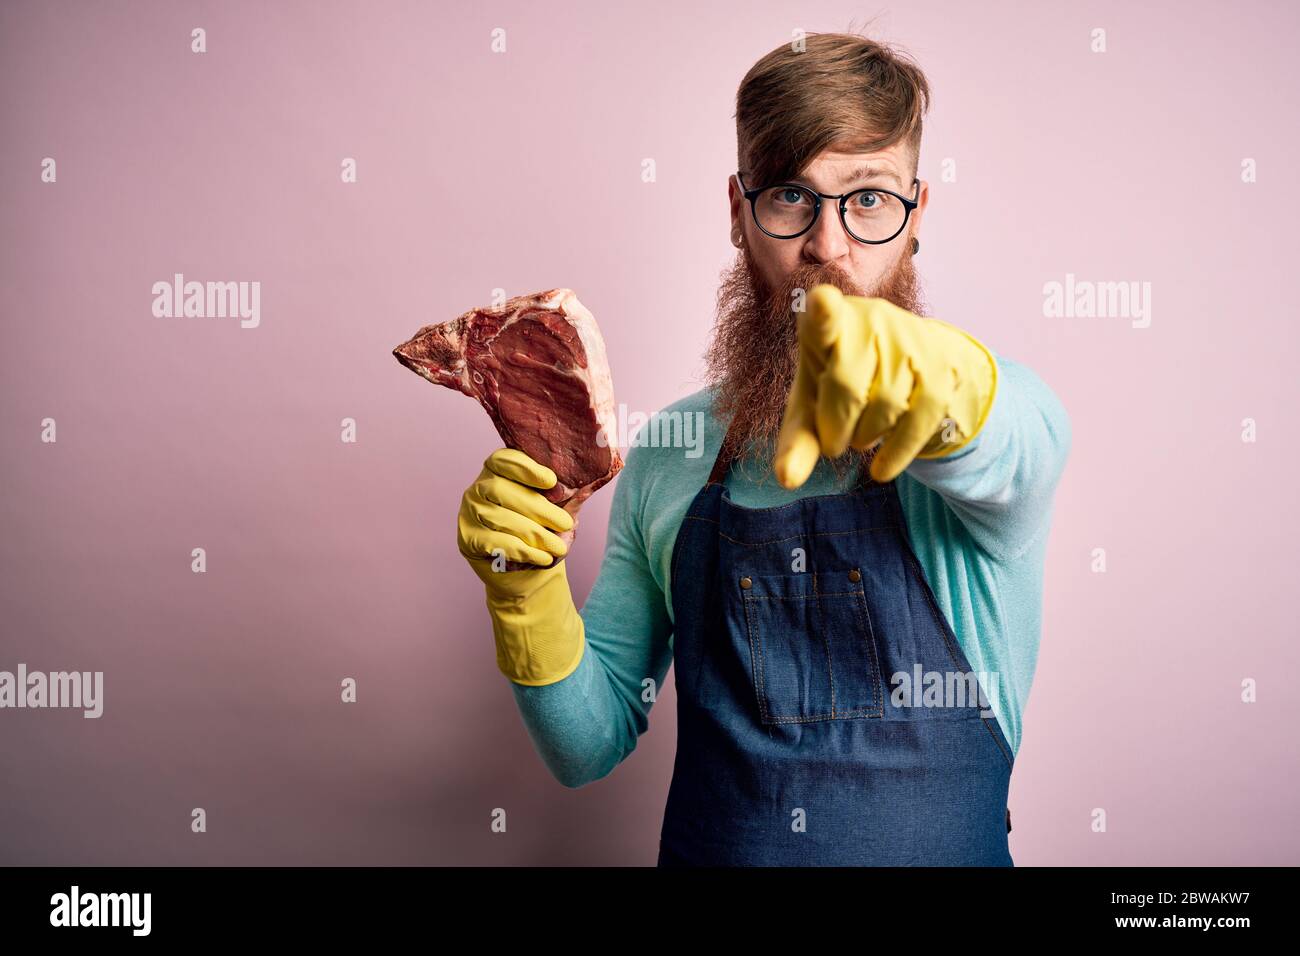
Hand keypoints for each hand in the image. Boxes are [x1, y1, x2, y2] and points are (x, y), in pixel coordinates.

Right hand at [456, 448, 585, 684]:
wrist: (525, 572)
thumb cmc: (541, 531)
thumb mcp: (559, 510)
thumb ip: (570, 495)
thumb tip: (595, 480)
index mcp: (498, 472)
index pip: (503, 459)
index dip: (525, 468)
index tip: (551, 481)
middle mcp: (478, 489)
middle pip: (501, 490)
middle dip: (538, 508)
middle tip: (565, 524)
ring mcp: (469, 514)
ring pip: (499, 518)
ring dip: (534, 534)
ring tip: (559, 547)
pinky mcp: (467, 540)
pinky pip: (493, 542)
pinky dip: (521, 550)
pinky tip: (542, 558)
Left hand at [774, 285, 997, 487]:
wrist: (907, 365)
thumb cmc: (841, 384)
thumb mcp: (813, 408)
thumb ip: (797, 441)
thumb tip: (788, 479)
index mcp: (826, 322)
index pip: (824, 315)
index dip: (823, 311)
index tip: (822, 301)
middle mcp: (870, 319)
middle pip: (846, 384)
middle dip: (836, 426)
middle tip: (835, 441)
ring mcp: (909, 339)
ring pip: (885, 404)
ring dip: (865, 437)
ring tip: (859, 437)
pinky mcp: (940, 365)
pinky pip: (921, 417)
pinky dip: (898, 452)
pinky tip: (882, 469)